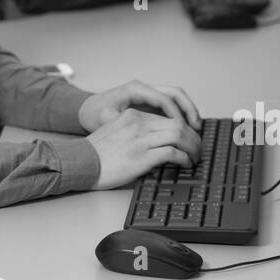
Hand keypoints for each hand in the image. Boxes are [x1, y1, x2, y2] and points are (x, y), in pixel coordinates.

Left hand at [78, 80, 202, 131]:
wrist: (85, 110)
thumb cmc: (94, 114)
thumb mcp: (106, 120)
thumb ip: (124, 125)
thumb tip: (140, 133)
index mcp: (135, 89)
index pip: (162, 98)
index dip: (175, 115)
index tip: (182, 130)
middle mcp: (144, 89)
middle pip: (175, 93)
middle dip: (188, 109)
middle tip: (196, 128)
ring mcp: (148, 95)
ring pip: (176, 98)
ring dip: (187, 111)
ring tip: (196, 129)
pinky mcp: (150, 103)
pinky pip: (171, 106)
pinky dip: (180, 115)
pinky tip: (185, 130)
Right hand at [85, 109, 201, 189]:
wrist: (80, 163)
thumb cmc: (96, 153)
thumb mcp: (116, 132)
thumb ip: (136, 132)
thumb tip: (157, 143)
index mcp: (133, 115)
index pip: (167, 117)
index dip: (184, 128)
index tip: (190, 138)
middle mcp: (139, 123)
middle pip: (177, 124)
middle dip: (193, 137)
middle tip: (198, 148)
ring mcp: (141, 139)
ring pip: (179, 135)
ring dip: (193, 147)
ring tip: (195, 157)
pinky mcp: (142, 156)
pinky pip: (173, 153)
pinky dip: (184, 158)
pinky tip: (185, 164)